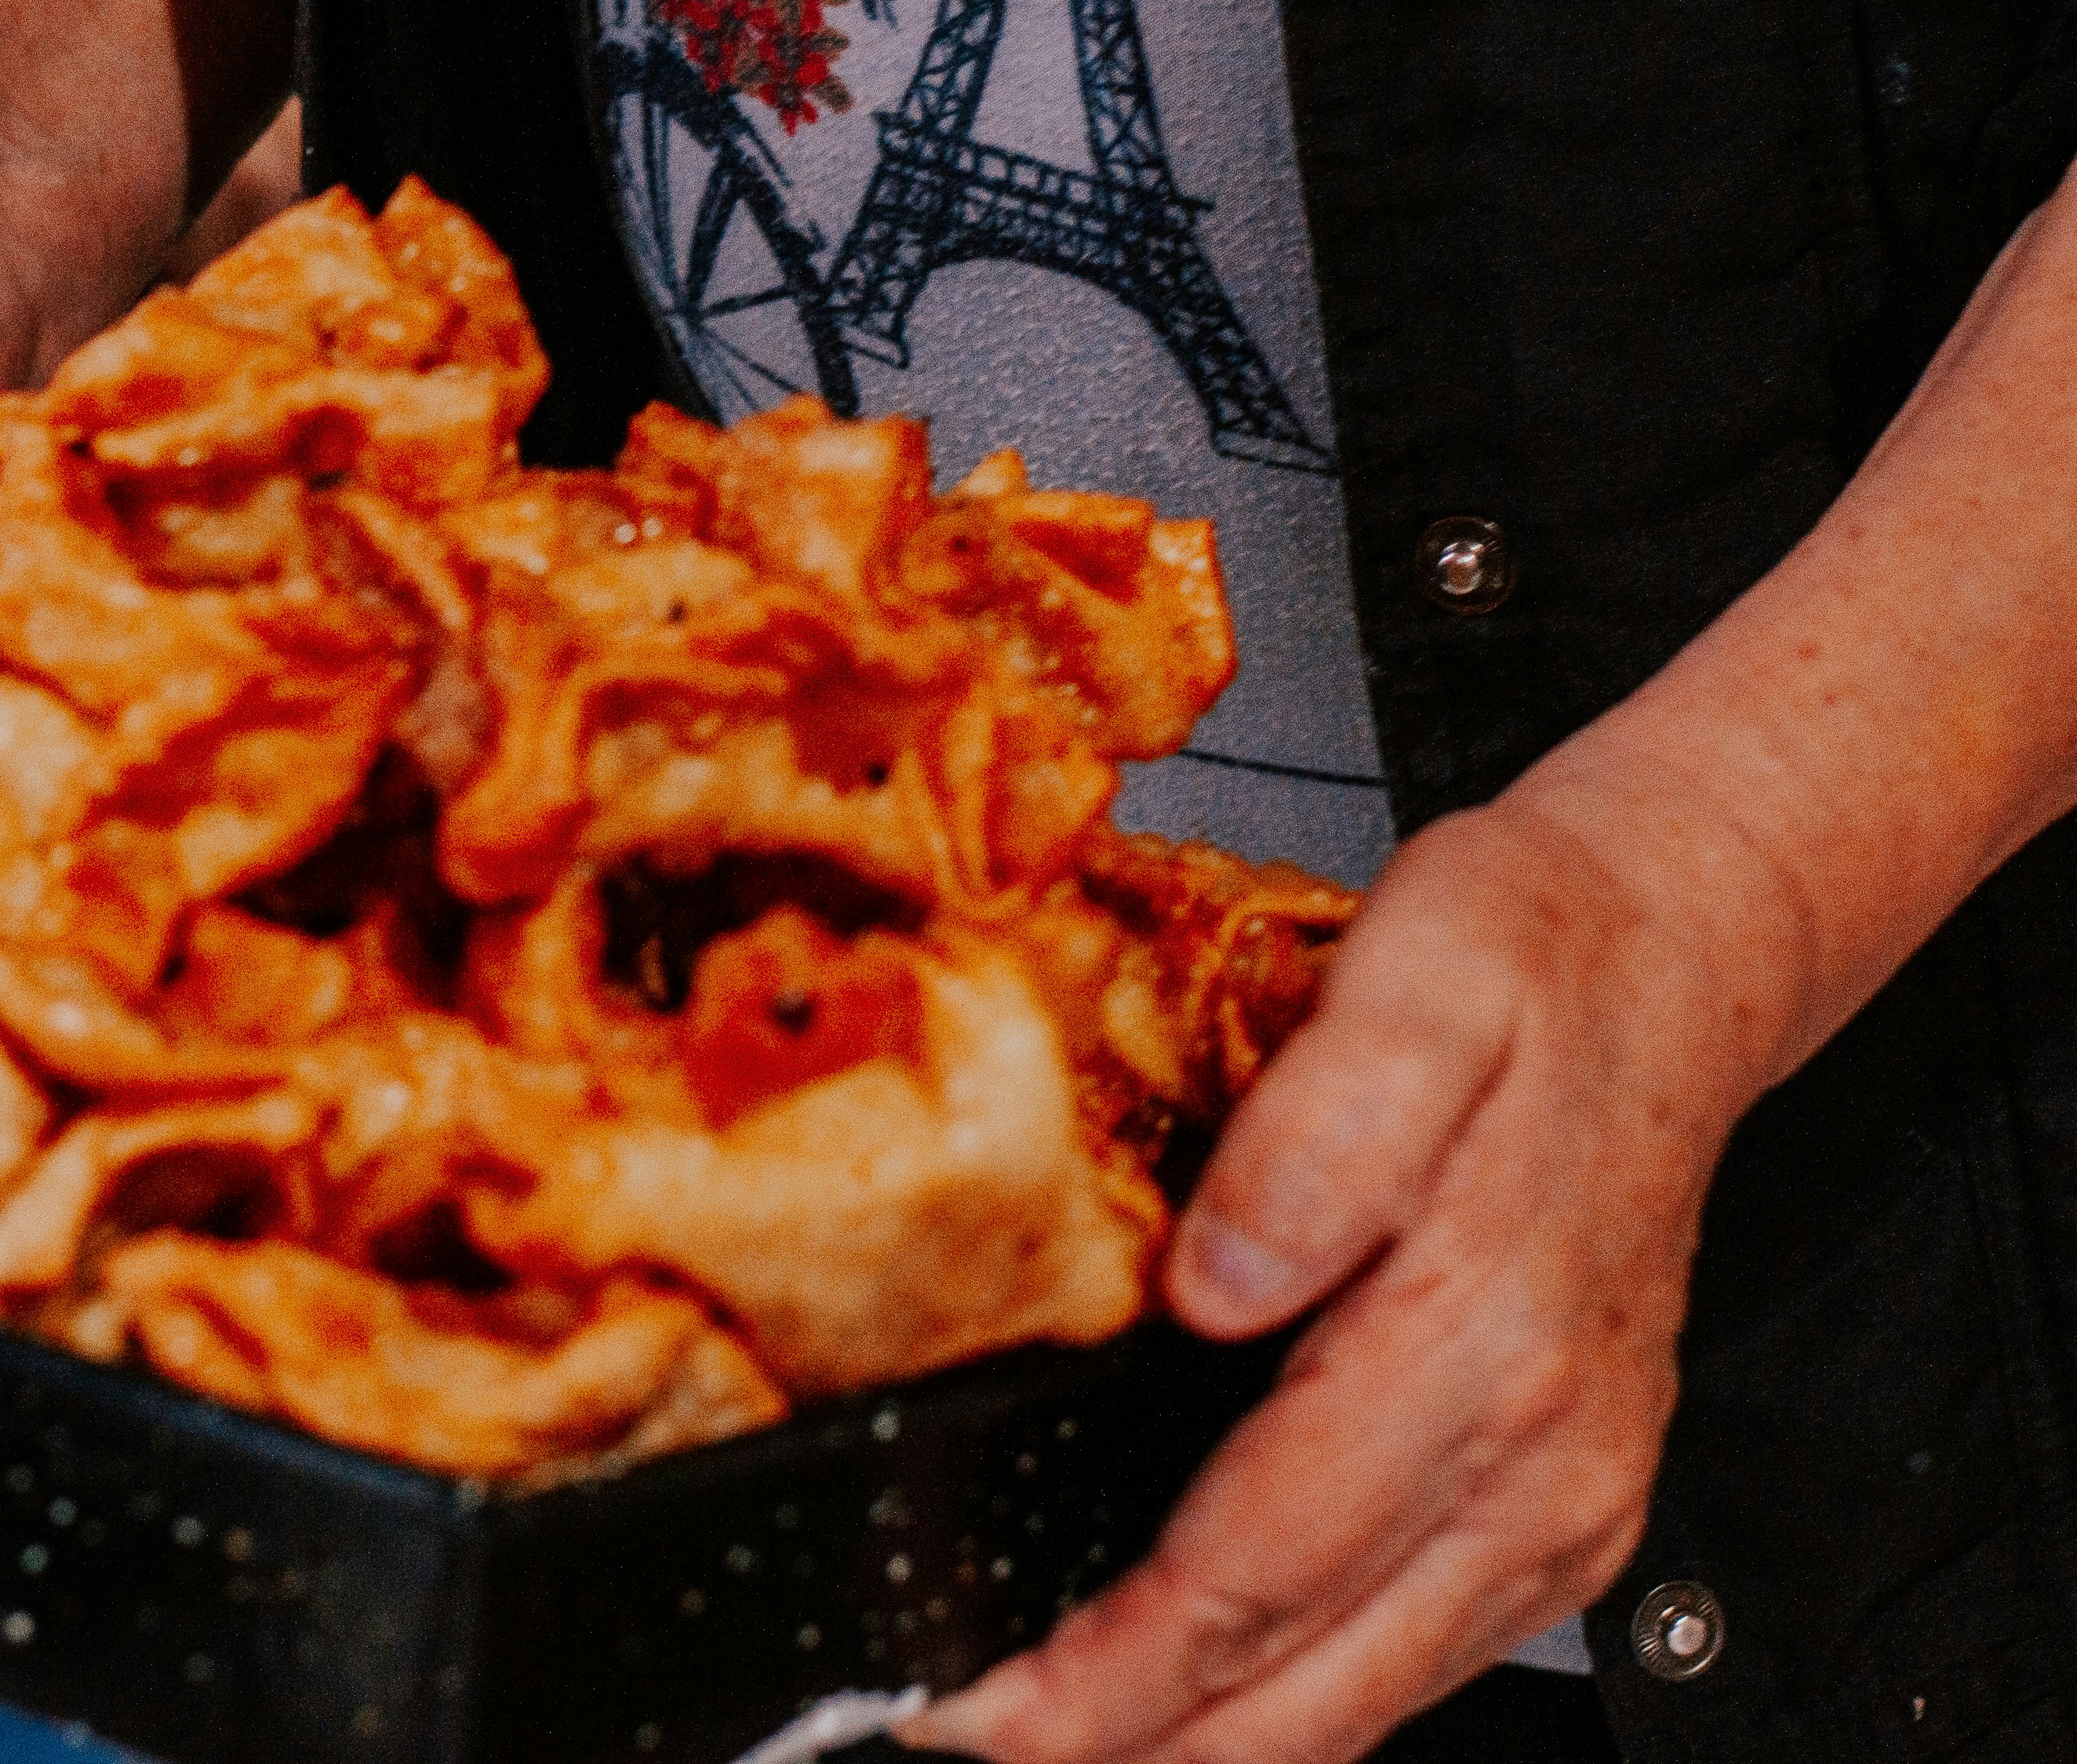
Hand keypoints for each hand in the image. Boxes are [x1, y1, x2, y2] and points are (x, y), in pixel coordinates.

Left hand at [907, 789, 1793, 1763]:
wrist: (1672, 960)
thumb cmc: (1534, 960)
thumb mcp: (1419, 978)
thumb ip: (1319, 1130)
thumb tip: (1216, 1277)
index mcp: (1485, 1340)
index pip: (1264, 1559)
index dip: (1118, 1661)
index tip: (989, 1711)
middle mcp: (1545, 1456)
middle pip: (1311, 1673)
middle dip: (1135, 1740)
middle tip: (973, 1748)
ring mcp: (1569, 1499)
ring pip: (1366, 1694)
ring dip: (1204, 1742)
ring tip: (1053, 1739)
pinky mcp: (1568, 1507)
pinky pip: (1414, 1651)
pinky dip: (1292, 1700)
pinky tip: (1187, 1697)